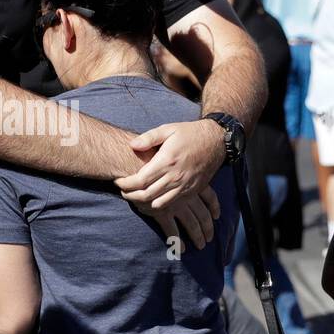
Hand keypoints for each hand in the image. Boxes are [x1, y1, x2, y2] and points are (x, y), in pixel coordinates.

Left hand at [116, 120, 222, 248]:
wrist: (216, 141)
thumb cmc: (190, 133)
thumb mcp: (169, 129)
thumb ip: (149, 137)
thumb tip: (132, 145)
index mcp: (167, 161)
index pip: (140, 180)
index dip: (125, 183)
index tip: (117, 181)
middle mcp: (175, 176)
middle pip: (146, 195)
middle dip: (130, 195)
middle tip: (122, 191)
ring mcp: (184, 186)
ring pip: (158, 203)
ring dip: (143, 202)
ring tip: (134, 196)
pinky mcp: (191, 191)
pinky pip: (172, 204)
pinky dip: (158, 205)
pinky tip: (151, 200)